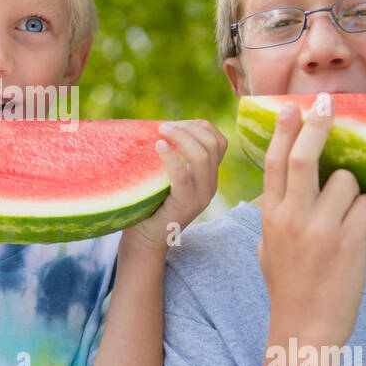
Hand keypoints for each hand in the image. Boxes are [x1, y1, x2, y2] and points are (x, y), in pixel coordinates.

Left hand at [127, 120, 227, 251]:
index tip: (176, 124)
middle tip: (164, 126)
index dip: (199, 126)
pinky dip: (171, 157)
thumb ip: (175, 157)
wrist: (146, 240)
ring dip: (182, 137)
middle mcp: (210, 185)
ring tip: (161, 131)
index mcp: (209, 176)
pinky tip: (159, 146)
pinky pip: (183, 177)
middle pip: (213, 144)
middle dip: (189, 128)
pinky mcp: (185, 205)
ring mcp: (200, 196)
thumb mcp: (169, 177)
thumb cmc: (151, 204)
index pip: (219, 141)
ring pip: (203, 156)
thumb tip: (161, 126)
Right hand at [257, 98, 365, 347]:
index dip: (284, 132)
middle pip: (303, 159)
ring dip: (355, 189)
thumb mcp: (268, 247)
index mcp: (272, 217)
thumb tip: (282, 186)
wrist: (305, 327)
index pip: (273, 163)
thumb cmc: (288, 287)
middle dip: (317, 126)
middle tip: (328, 102)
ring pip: (346, 181)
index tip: (293, 107)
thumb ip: (275, 214)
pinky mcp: (350, 243)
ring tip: (350, 213)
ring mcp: (321, 230)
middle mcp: (293, 219)